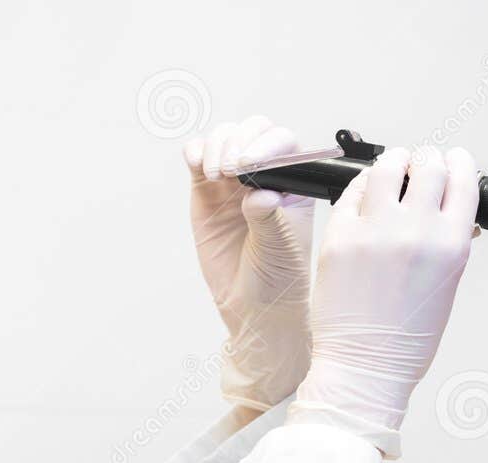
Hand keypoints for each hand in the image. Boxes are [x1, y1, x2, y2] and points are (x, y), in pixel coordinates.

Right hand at [185, 115, 314, 410]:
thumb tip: (261, 194)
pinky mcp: (206, 191)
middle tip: (230, 172)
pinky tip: (196, 166)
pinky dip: (194, 152)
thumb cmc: (278, 278)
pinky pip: (198, 158)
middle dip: (237, 142)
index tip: (250, 166)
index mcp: (293, 183)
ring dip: (215, 146)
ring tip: (215, 175)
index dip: (265, 146)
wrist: (253, 306)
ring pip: (223, 138)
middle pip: (252, 131)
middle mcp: (264, 175)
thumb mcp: (280, 250)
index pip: (283, 145)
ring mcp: (233, 181)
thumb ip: (270, 219)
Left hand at [286, 146, 478, 457]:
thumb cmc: (407, 339)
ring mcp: (374, 230)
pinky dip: (362, 185)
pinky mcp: (340, 236)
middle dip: (427, 158)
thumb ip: (449, 243)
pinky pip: (352, 192)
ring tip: (392, 167)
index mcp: (450, 244)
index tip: (453, 160)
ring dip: (394, 161)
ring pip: (386, 166)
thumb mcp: (446, 287)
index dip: (458, 162)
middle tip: (421, 162)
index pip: (462, 179)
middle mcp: (415, 230)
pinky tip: (366, 192)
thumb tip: (450, 212)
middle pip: (427, 163)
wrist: (366, 366)